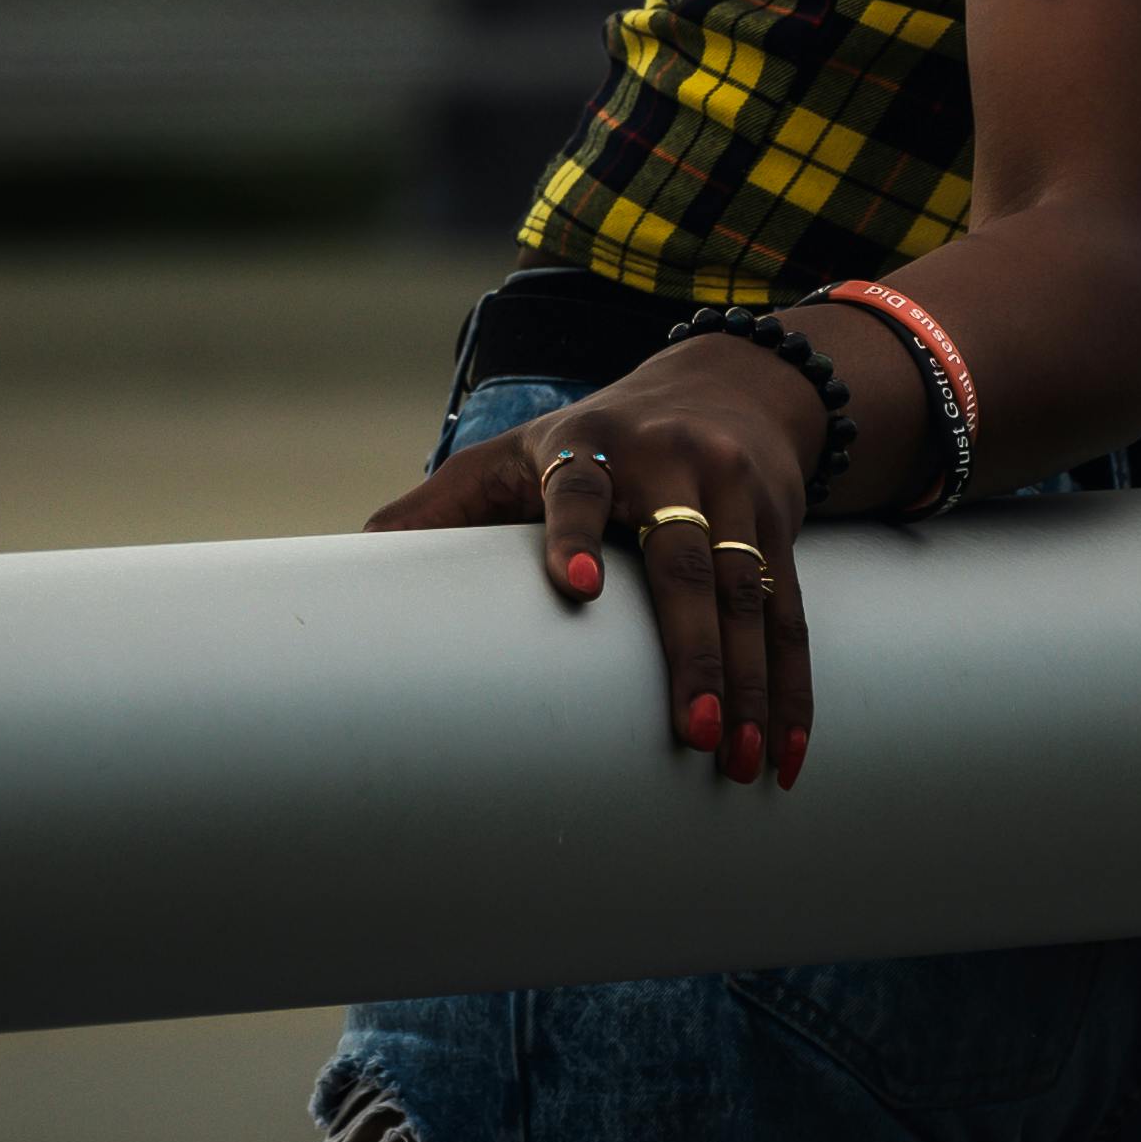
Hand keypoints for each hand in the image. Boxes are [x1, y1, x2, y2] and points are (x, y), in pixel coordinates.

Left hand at [364, 335, 821, 785]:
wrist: (729, 381)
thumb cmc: (592, 439)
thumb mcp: (511, 455)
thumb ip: (438, 510)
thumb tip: (348, 565)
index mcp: (589, 445)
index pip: (579, 488)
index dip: (574, 534)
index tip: (575, 589)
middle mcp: (672, 460)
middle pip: (683, 559)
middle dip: (692, 651)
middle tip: (692, 733)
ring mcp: (735, 489)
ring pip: (748, 594)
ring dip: (751, 682)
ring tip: (742, 760)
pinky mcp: (782, 523)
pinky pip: (790, 609)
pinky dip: (792, 682)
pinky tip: (786, 745)